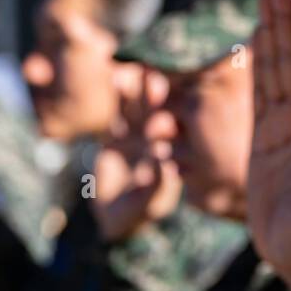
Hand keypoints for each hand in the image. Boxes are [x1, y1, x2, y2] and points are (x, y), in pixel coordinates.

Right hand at [92, 68, 181, 239]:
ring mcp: (138, 136)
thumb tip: (161, 164)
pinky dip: (118, 98)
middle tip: (155, 78)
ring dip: (136, 91)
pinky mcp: (116, 135)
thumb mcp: (148, 203)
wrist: (115, 217)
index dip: (171, 117)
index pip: (174, 133)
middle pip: (159, 114)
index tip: (170, 103)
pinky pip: (118, 113)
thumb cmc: (137, 214)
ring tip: (133, 72)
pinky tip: (116, 77)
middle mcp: (158, 141)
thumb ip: (155, 185)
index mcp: (172, 155)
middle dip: (156, 97)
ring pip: (138, 109)